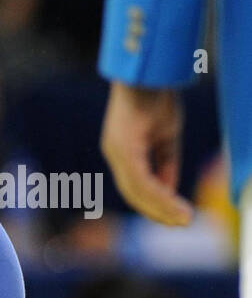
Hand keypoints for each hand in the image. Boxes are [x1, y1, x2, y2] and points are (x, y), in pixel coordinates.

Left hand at [100, 82, 190, 225]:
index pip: (135, 187)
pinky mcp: (124, 148)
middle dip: (157, 211)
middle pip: (133, 193)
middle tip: (180, 224)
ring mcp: (117, 151)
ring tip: (183, 219)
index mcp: (123, 152)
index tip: (174, 215)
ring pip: (137, 191)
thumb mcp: (165, 136)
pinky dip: (158, 194)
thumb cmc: (156, 98)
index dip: (154, 203)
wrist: (149, 73)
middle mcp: (115, 154)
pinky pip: (141, 180)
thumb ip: (164, 163)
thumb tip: (168, 189)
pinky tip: (175, 203)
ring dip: (160, 207)